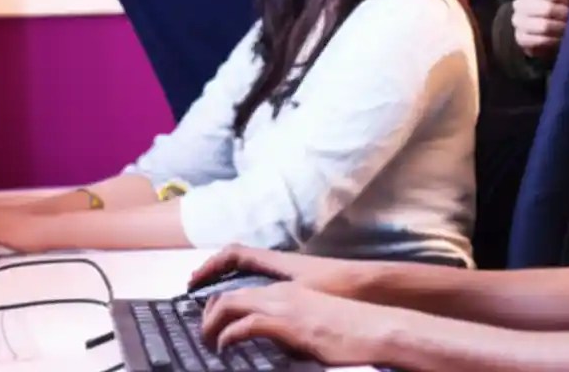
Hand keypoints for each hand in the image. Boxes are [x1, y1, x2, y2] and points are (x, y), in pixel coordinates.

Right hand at [189, 244, 366, 299]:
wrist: (373, 285)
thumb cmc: (339, 286)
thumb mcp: (302, 297)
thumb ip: (273, 302)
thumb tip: (245, 315)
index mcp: (275, 261)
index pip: (234, 254)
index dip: (212, 265)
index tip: (195, 280)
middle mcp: (279, 263)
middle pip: (238, 261)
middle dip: (215, 274)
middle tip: (198, 292)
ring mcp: (290, 272)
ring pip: (251, 272)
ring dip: (231, 282)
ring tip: (216, 302)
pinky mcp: (300, 283)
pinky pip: (264, 281)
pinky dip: (249, 290)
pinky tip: (249, 308)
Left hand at [201, 283, 397, 365]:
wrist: (375, 328)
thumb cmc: (350, 330)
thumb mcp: (313, 326)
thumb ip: (290, 328)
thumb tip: (274, 344)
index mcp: (286, 292)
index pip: (242, 291)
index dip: (219, 305)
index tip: (210, 322)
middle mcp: (280, 293)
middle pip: (229, 295)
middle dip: (208, 315)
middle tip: (203, 335)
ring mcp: (284, 305)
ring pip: (231, 304)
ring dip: (212, 324)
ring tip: (208, 342)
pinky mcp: (288, 323)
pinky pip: (245, 325)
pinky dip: (229, 336)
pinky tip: (225, 347)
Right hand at [512, 0, 568, 58]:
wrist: (534, 21)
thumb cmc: (552, 2)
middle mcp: (520, 4)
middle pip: (547, 9)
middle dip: (564, 15)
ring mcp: (518, 22)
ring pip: (543, 26)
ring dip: (560, 28)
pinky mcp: (520, 38)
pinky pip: (539, 41)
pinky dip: (553, 41)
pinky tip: (560, 39)